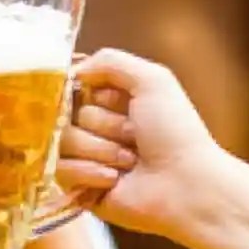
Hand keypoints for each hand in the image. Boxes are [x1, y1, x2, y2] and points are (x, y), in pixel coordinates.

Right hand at [59, 48, 227, 235]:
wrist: (187, 186)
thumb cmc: (176, 132)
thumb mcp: (152, 79)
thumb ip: (110, 61)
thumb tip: (74, 71)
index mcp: (111, 101)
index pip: (72, 86)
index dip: (87, 93)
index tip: (111, 99)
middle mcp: (96, 128)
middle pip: (66, 114)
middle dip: (104, 124)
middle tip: (134, 135)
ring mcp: (85, 158)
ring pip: (62, 141)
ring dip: (100, 149)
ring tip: (130, 160)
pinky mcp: (78, 188)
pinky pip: (61, 170)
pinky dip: (90, 171)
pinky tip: (115, 179)